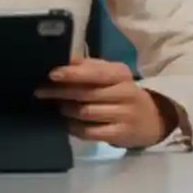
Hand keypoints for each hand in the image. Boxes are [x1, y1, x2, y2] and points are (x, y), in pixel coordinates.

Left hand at [35, 58, 179, 148]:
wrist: (152, 119)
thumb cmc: (121, 92)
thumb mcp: (110, 75)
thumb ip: (87, 66)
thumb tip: (62, 58)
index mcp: (120, 73)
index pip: (95, 72)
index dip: (72, 73)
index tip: (52, 74)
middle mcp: (125, 92)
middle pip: (86, 93)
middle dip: (60, 92)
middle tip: (40, 92)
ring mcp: (124, 115)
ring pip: (86, 113)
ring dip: (66, 110)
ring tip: (56, 106)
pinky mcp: (120, 134)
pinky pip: (90, 132)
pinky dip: (74, 128)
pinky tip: (66, 123)